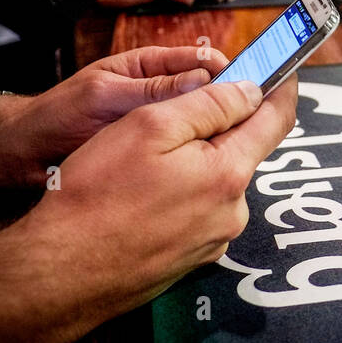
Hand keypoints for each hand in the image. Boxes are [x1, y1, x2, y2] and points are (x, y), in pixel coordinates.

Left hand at [0, 45, 229, 189]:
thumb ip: (152, 88)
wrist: (22, 157)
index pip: (206, 64)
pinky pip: (188, 156)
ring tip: (236, 153)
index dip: (233, 74)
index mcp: (152, 68)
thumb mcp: (104, 96)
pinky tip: (212, 174)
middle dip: (232, 110)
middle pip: (213, 98)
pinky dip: (201, 162)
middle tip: (252, 127)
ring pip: (204, 130)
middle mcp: (163, 96)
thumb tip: (206, 79)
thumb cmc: (57, 116)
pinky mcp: (155, 156)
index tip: (255, 89)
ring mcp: (161, 129)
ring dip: (218, 140)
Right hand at [19, 73, 298, 336]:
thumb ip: (209, 104)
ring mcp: (213, 239)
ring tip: (141, 162)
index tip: (281, 69)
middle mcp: (232, 212)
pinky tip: (140, 195)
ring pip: (216, 181)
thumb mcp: (149, 126)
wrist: (60, 273)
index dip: (279, 89)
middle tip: (173, 114)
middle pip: (242, 151)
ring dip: (194, 162)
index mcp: (229, 174)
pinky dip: (179, 193)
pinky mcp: (191, 257)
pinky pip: (197, 210)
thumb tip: (251, 91)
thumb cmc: (96, 195)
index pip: (276, 121)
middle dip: (219, 127)